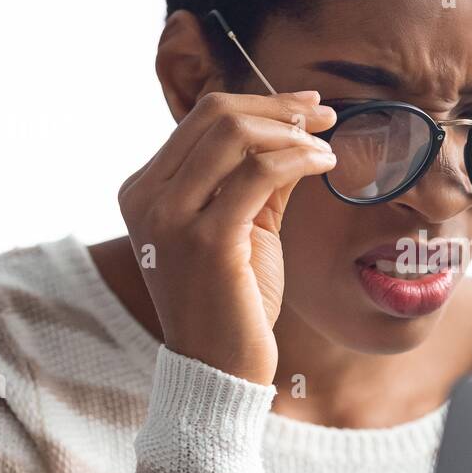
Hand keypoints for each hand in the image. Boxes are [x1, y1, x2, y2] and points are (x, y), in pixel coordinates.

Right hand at [117, 90, 335, 384]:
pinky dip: (297, 157)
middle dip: (278, 107)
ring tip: (326, 146)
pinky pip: (258, 172)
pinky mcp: (205, 239)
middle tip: (324, 115)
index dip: (261, 102)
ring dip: (291, 131)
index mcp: (145, 189)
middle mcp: (147, 197)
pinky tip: (324, 163)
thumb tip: (297, 128)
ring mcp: (169, 217)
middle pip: (216, 115)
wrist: (219, 370)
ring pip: (234, 132)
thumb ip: (258, 178)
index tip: (307, 105)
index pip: (202, 118)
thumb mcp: (243, 226)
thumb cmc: (233, 302)